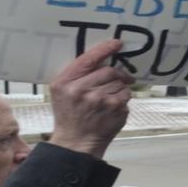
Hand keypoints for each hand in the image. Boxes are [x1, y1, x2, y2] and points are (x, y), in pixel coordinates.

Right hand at [47, 39, 132, 158]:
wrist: (75, 143)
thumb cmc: (68, 115)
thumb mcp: (61, 91)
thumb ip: (76, 75)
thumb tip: (102, 58)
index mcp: (66, 82)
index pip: (89, 59)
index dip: (105, 49)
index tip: (117, 43)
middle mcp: (82, 90)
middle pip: (110, 71)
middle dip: (118, 74)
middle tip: (122, 77)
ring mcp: (100, 101)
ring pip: (121, 84)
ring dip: (121, 88)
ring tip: (111, 98)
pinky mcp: (115, 111)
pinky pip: (126, 97)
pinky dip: (123, 100)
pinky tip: (113, 109)